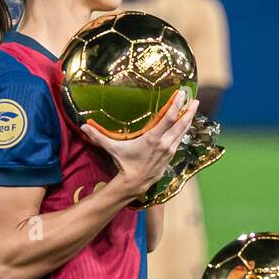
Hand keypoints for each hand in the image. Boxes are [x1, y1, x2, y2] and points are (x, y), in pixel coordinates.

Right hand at [81, 88, 198, 200]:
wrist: (135, 184)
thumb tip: (83, 126)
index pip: (169, 118)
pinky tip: (185, 127)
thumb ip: (99, 136)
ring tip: (194, 109)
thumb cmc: (125, 164)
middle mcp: (165, 143)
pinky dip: (183, 132)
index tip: (182, 94)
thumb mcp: (113, 148)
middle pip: (181, 124)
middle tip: (195, 100)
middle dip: (189, 111)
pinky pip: (179, 141)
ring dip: (188, 120)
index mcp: (153, 138)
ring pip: (182, 133)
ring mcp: (169, 151)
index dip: (176, 105)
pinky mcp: (170, 157)